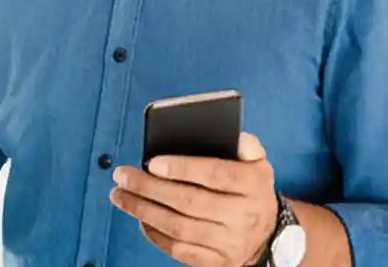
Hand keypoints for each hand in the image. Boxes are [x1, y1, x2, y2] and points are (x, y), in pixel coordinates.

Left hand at [111, 133, 276, 266]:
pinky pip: (179, 250)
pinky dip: (154, 233)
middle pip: (190, 201)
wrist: (267, 234)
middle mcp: (243, 216)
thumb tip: (230, 134)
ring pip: (179, 227)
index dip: (182, 167)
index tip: (152, 162)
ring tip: (120, 194)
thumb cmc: (249, 189)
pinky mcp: (216, 262)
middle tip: (123, 175)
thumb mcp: (257, 162)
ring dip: (143, 210)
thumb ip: (245, 144)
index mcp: (253, 184)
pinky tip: (139, 216)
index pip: (216, 174)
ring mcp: (229, 243)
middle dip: (149, 187)